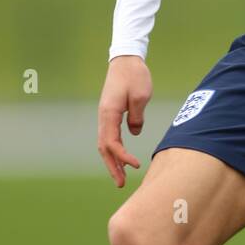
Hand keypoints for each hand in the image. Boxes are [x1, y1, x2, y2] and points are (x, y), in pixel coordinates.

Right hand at [97, 55, 152, 185]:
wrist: (126, 60)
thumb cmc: (135, 76)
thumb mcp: (141, 96)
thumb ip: (137, 117)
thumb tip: (135, 132)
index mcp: (109, 114)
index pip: (112, 143)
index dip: (122, 157)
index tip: (136, 165)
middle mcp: (103, 117)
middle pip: (104, 148)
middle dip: (112, 167)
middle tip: (121, 184)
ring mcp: (105, 115)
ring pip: (104, 144)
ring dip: (112, 161)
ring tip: (121, 177)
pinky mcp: (110, 113)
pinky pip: (109, 136)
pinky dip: (114, 150)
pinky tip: (122, 158)